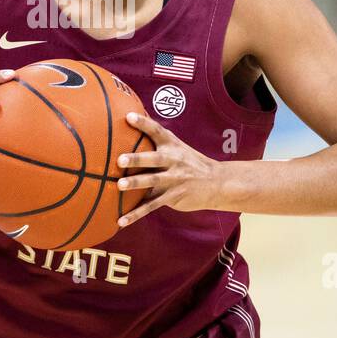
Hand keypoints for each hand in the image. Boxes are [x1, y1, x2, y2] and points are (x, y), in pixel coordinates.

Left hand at [115, 111, 224, 226]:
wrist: (216, 182)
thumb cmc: (189, 161)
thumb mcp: (178, 146)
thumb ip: (158, 137)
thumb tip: (133, 117)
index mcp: (172, 146)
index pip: (157, 131)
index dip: (143, 123)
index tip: (128, 116)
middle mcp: (173, 161)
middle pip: (153, 159)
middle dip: (137, 159)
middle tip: (120, 160)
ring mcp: (173, 180)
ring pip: (152, 182)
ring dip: (136, 184)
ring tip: (119, 185)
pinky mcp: (172, 197)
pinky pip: (151, 206)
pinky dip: (135, 214)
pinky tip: (121, 220)